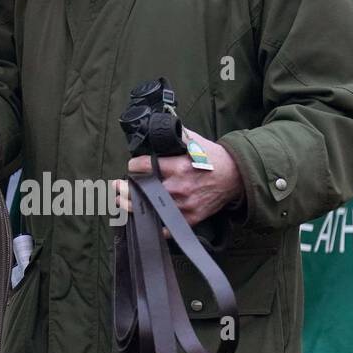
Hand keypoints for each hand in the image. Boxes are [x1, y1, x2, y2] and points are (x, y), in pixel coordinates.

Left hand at [114, 128, 243, 225]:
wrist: (236, 177)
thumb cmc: (212, 157)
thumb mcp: (194, 141)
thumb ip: (174, 135)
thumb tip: (160, 124)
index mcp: (177, 167)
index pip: (144, 167)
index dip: (133, 166)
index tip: (131, 166)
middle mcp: (179, 187)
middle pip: (143, 191)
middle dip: (125, 188)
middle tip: (117, 185)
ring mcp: (185, 205)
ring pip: (151, 209)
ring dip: (132, 206)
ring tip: (121, 201)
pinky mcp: (191, 218)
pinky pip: (168, 228)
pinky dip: (155, 226)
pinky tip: (143, 220)